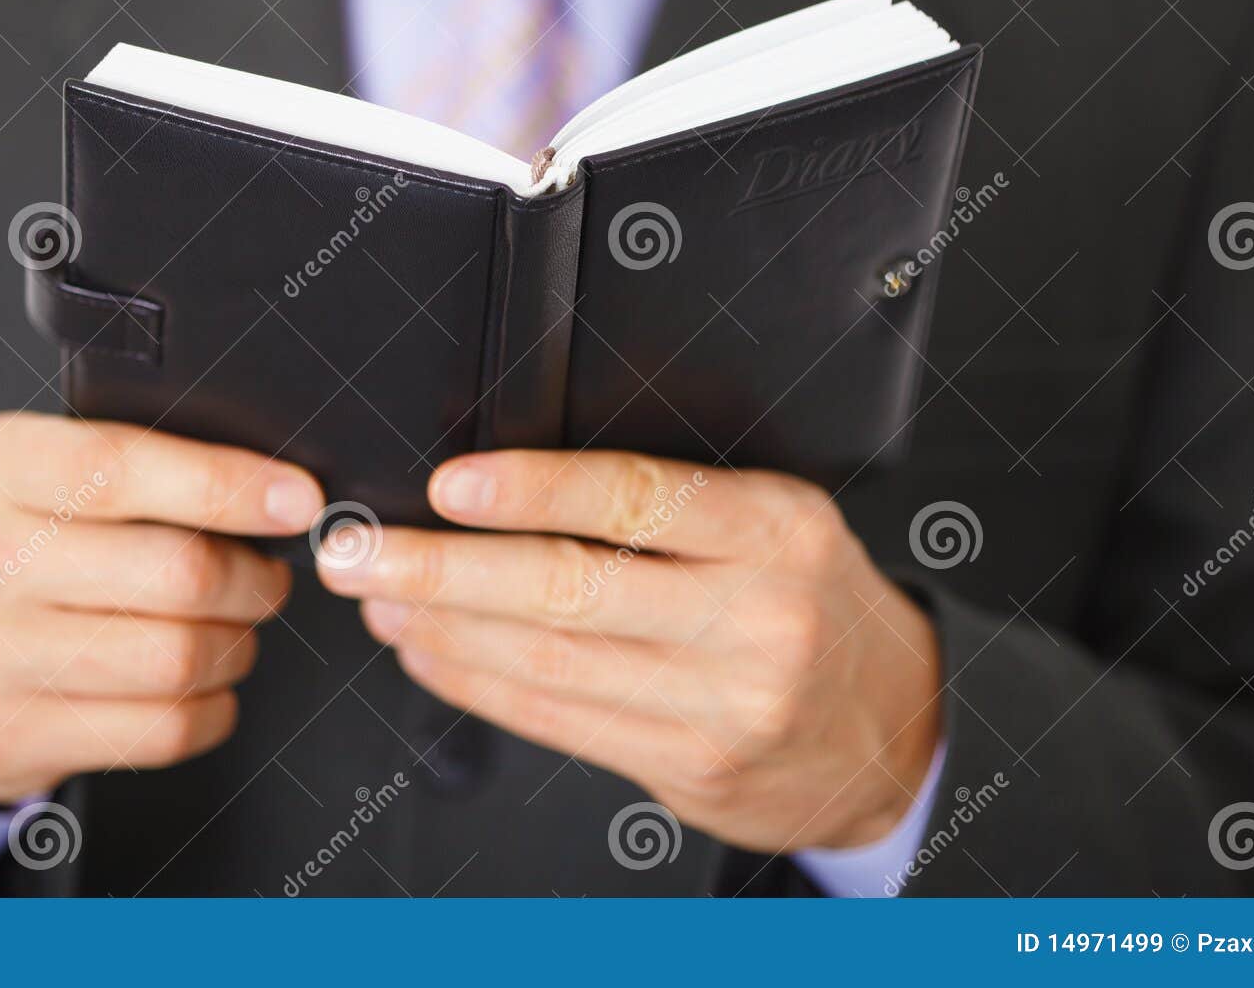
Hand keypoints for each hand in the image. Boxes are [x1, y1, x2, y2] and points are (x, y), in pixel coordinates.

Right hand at [0, 412, 322, 804]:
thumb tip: (272, 485)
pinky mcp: (15, 735)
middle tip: (267, 576)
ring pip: (180, 656)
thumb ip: (136, 464)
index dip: (227, 485)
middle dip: (254, 578)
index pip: (122, 467)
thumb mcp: (39, 477)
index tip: (298, 500)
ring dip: (238, 645)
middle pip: (176, 571)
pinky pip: (164, 729)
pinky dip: (213, 709)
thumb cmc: (14, 554)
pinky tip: (202, 685)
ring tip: (232, 629)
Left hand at [318, 450, 940, 851]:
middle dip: (444, 570)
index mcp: (773, 529)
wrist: (893, 724)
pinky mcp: (690, 768)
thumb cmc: (810, 600)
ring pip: (551, 662)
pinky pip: (559, 722)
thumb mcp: (772, 522)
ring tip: (380, 600)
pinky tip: (430, 656)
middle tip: (361, 552)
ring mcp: (722, 703)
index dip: (532, 490)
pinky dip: (479, 686)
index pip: (635, 499)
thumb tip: (507, 488)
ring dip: (443, 631)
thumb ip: (667, 508)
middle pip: (571, 589)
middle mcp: (752, 616)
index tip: (447, 485)